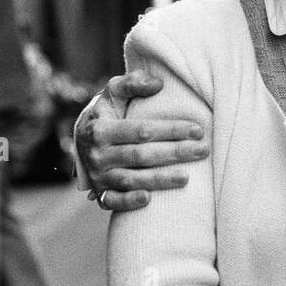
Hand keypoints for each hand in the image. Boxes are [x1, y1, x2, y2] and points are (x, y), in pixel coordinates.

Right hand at [76, 69, 208, 210]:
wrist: (82, 139)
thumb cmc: (107, 112)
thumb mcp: (113, 92)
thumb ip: (132, 83)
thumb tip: (158, 84)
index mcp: (101, 128)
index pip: (141, 131)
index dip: (171, 130)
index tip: (198, 129)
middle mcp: (97, 154)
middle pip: (141, 156)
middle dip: (175, 153)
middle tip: (203, 150)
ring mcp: (98, 176)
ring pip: (131, 180)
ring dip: (160, 180)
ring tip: (188, 177)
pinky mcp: (100, 193)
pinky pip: (113, 202)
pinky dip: (129, 202)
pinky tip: (150, 200)